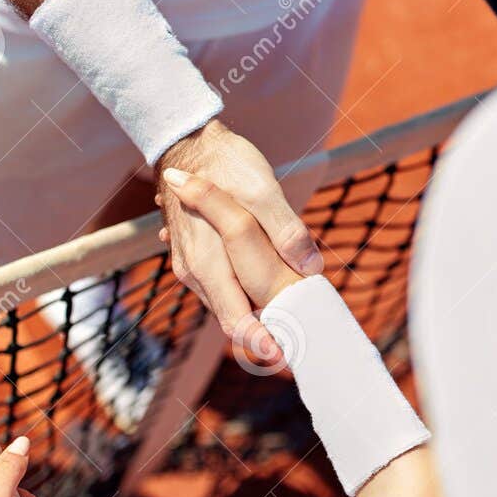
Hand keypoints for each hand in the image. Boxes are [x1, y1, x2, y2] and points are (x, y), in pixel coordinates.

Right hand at [156, 119, 321, 363]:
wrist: (187, 141)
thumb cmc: (226, 161)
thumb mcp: (263, 187)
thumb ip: (284, 229)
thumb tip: (309, 267)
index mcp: (209, 260)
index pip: (235, 318)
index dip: (262, 342)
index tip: (289, 355)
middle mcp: (195, 271)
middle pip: (232, 319)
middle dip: (265, 336)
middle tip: (300, 349)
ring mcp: (192, 266)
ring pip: (227, 304)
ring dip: (256, 314)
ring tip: (292, 322)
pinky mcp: (197, 258)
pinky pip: (223, 287)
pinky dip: (244, 296)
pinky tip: (269, 295)